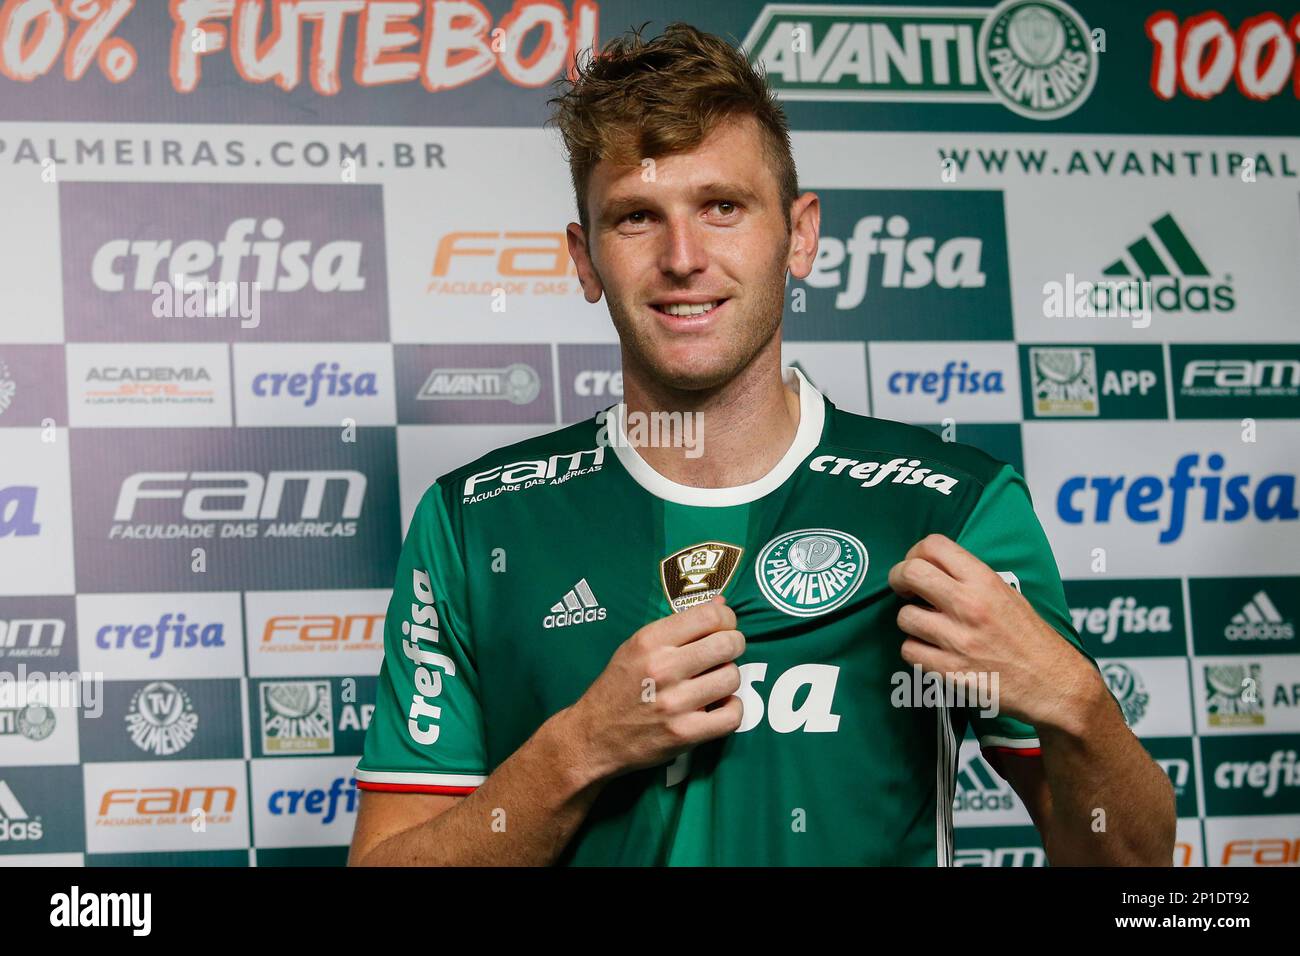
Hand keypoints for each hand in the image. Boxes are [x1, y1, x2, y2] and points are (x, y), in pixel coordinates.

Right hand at [559, 597, 745, 781]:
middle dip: (734, 645)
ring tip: (715, 681)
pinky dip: (732, 709)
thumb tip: (721, 603)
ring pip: (732, 678)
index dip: (726, 619)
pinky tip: (719, 705)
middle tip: (726, 652)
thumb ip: (678, 625)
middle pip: (727, 644)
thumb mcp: (636, 646)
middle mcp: (662, 668)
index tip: (724, 626)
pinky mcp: (684, 733)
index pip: (709, 616)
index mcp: (650, 641)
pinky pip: (732, 715)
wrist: (593, 737)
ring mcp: (674, 703)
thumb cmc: (618, 687)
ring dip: (729, 678)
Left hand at [887, 534, 1097, 731]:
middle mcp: (969, 605)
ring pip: (904, 616)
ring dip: (911, 621)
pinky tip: (931, 650)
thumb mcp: (1007, 594)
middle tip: (905, 588)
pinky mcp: (950, 670)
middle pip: (910, 573)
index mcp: (984, 581)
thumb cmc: (1032, 639)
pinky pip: (909, 651)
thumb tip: (934, 568)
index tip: (915, 564)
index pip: (933, 545)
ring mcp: (957, 639)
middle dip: (899, 579)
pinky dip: (916, 650)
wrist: (1054, 684)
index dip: (915, 553)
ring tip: (928, 626)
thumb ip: (970, 578)